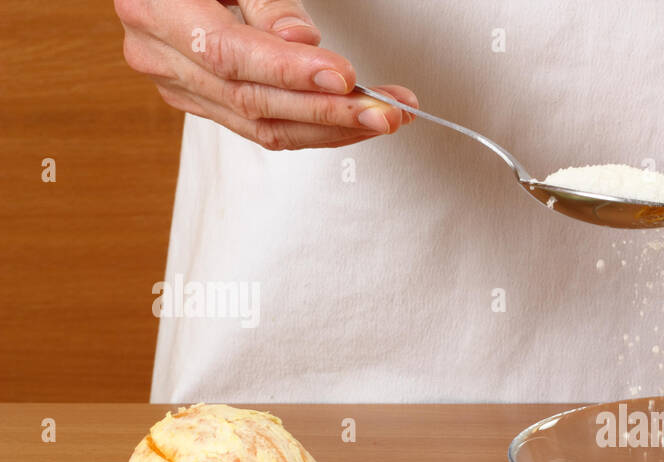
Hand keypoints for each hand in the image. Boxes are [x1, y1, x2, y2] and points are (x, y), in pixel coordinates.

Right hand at [116, 0, 416, 149]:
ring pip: (261, 126)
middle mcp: (160, 56)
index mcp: (157, 9)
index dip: (290, 73)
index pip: (229, 54)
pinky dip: (312, 128)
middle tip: (388, 111)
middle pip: (252, 101)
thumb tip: (301, 41)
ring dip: (333, 128)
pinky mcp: (200, 101)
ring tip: (385, 117)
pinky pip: (260, 127)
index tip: (346, 78)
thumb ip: (265, 1)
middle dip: (329, 112)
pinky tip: (353, 122)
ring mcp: (178, 85)